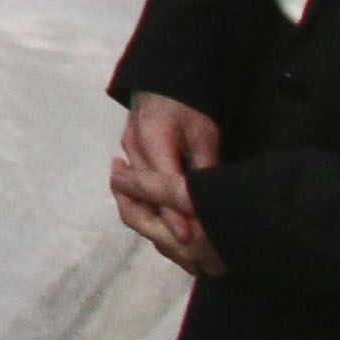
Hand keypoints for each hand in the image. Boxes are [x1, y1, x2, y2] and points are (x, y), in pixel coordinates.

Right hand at [110, 93, 227, 275]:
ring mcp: (127, 157)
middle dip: (162, 230)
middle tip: (190, 255)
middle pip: (140, 200)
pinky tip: (171, 231)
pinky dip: (151, 212)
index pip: (162, 187)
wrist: (160, 84)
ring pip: (134, 200)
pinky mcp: (130, 161)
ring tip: (184, 250)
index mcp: (151, 141)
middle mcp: (132, 152)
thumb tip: (211, 203)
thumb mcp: (204, 134)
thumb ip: (204, 168)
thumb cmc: (187, 106)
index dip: (175, 215)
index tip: (189, 239)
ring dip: (156, 225)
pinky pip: (135, 193)